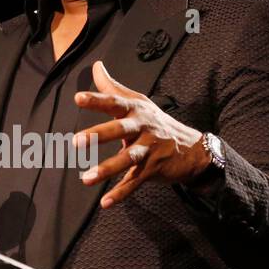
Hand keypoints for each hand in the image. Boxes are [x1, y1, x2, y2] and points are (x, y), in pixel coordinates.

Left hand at [73, 60, 211, 207]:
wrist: (192, 148)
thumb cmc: (157, 122)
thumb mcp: (138, 101)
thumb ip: (113, 88)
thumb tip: (96, 66)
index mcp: (136, 110)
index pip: (114, 102)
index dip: (97, 99)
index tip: (78, 98)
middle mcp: (143, 127)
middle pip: (120, 130)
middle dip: (98, 135)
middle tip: (76, 142)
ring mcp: (149, 149)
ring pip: (127, 159)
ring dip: (107, 169)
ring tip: (86, 179)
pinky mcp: (153, 169)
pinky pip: (135, 182)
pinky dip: (121, 193)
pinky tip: (105, 203)